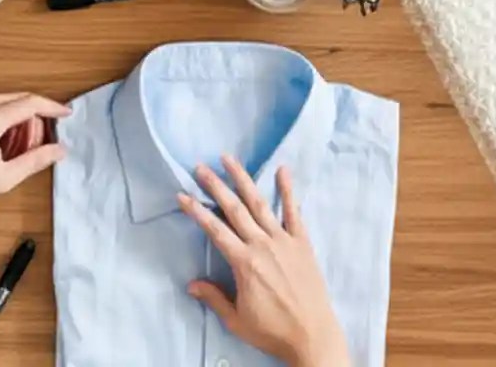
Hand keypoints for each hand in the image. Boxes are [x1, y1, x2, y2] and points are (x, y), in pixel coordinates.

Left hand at [0, 93, 70, 214]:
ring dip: (23, 113)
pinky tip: (11, 136)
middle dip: (39, 111)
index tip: (67, 114)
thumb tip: (59, 151)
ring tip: (31, 138)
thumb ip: (35, 161)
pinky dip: (8, 114)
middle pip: (19, 98)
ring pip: (6, 100)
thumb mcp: (4, 177)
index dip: (52, 107)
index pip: (30, 103)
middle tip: (51, 132)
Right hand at [179, 157, 349, 366]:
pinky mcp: (302, 243)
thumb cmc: (272, 331)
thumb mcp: (236, 319)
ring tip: (229, 159)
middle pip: (234, 209)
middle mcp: (262, 245)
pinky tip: (283, 171)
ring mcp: (284, 241)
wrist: (312, 336)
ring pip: (259, 204)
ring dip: (243, 180)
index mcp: (244, 263)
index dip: (196, 211)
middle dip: (215, 186)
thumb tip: (191, 284)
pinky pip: (294, 212)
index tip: (182, 195)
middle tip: (200, 167)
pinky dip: (287, 191)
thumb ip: (214, 297)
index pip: (215, 230)